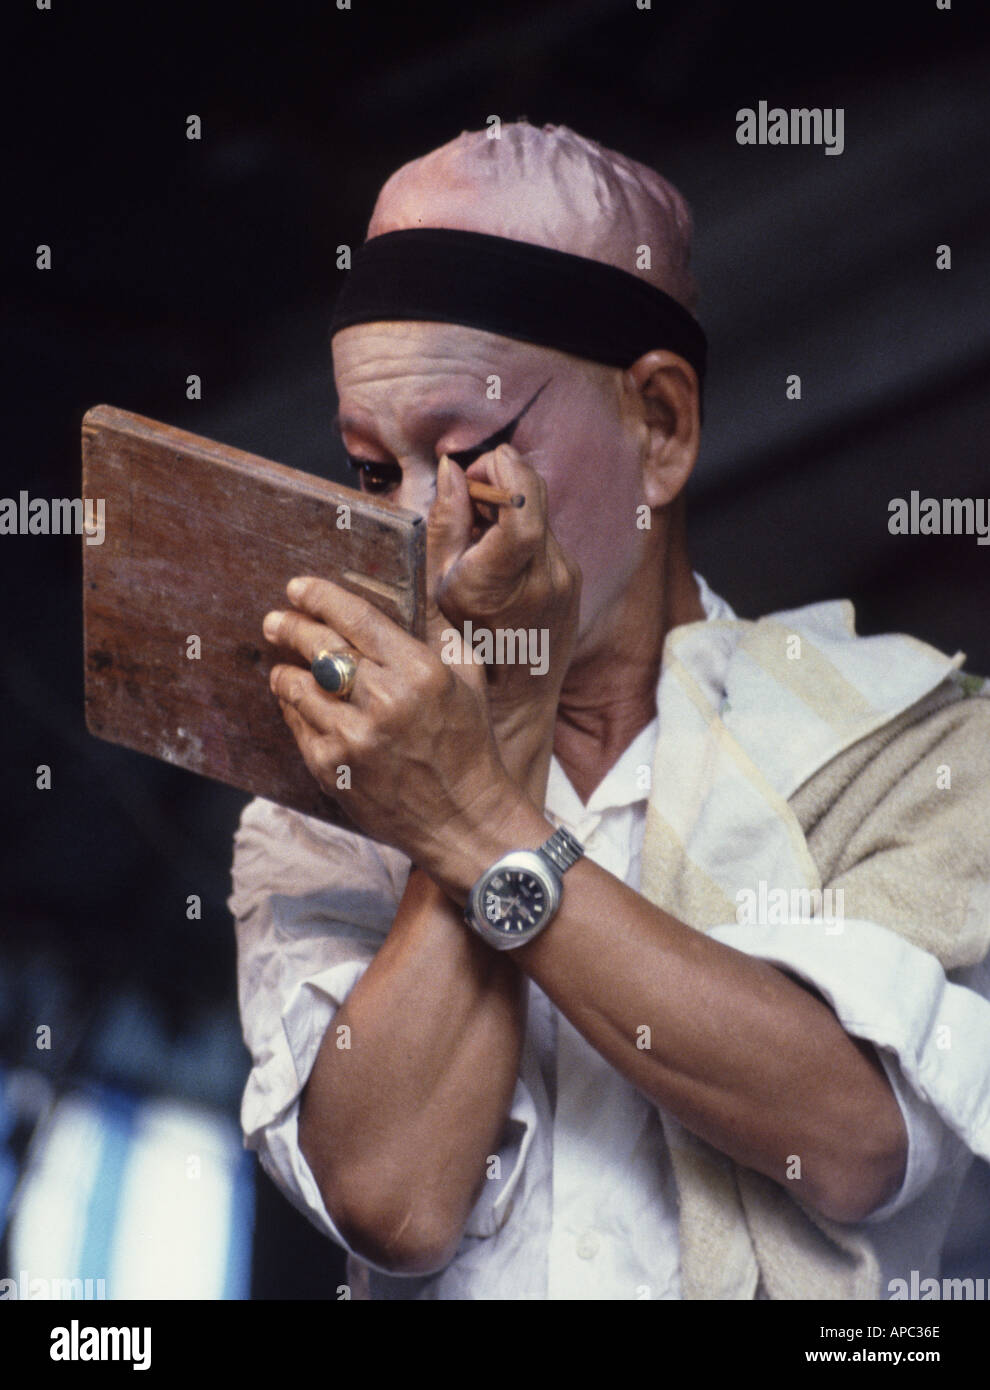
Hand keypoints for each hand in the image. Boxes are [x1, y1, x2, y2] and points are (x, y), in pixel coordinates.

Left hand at [263, 576, 526, 894]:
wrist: (463, 819)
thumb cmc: (469, 744)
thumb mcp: (468, 677)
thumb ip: (438, 629)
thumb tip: (414, 584)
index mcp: (420, 672)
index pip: (356, 619)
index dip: (320, 597)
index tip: (298, 588)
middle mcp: (384, 701)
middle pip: (319, 647)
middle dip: (290, 627)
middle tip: (276, 621)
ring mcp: (354, 737)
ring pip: (298, 685)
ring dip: (285, 671)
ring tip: (283, 666)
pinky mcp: (332, 767)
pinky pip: (297, 723)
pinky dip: (294, 708)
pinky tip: (300, 704)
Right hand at [426, 445, 580, 779]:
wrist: (514, 695)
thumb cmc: (464, 645)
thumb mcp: (439, 586)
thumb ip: (446, 524)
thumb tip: (452, 469)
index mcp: (508, 575)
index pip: (522, 499)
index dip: (501, 470)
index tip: (476, 468)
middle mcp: (548, 572)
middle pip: (534, 493)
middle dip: (499, 479)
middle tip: (469, 495)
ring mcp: (568, 574)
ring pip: (541, 510)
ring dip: (509, 505)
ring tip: (478, 532)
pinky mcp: (575, 576)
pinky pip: (547, 534)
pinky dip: (522, 529)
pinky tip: (499, 555)